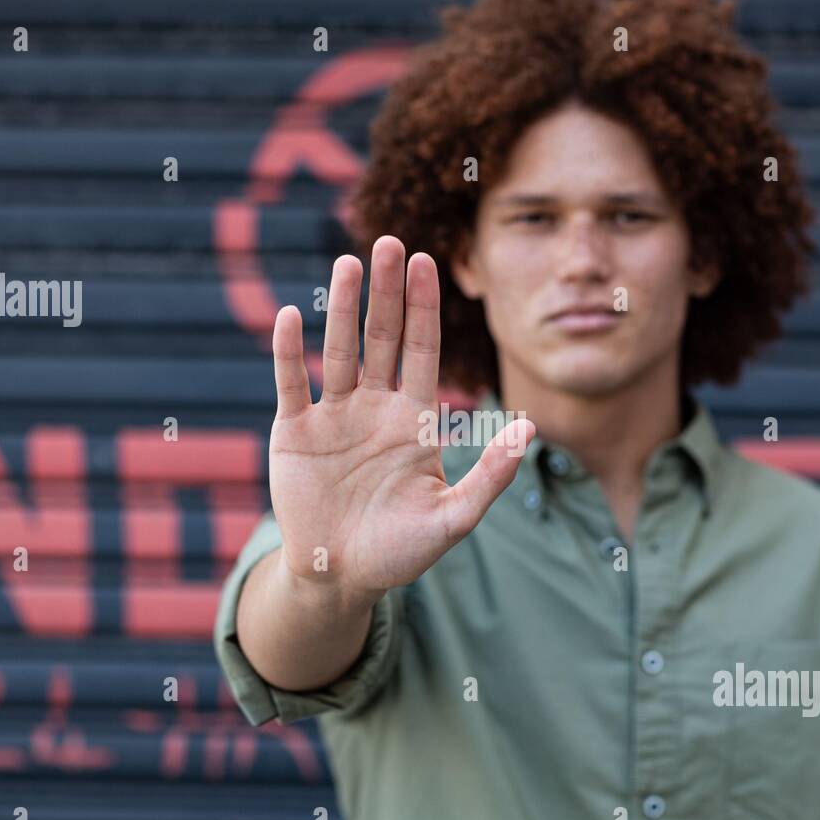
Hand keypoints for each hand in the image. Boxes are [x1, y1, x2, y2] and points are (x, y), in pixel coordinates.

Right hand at [267, 235, 534, 597]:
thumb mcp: (454, 518)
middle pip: (382, 337)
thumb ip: (491, 475)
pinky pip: (292, 383)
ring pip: (339, 350)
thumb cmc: (401, 551)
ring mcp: (332, 416)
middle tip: (389, 241)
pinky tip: (291, 317)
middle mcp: (374, 407)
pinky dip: (289, 352)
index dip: (424, 307)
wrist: (341, 577)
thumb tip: (529, 428)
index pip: (421, 351)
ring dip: (341, 307)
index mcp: (413, 420)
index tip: (426, 261)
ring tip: (347, 263)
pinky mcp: (294, 432)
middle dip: (387, 291)